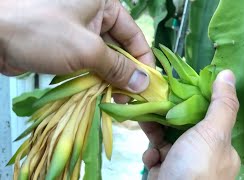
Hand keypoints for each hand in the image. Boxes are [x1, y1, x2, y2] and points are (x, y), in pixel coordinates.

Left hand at [0, 0, 153, 93]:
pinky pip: (89, 64)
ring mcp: (80, 31)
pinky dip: (96, 79)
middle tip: (132, 97)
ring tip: (117, 99)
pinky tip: (101, 95)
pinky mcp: (67, 46)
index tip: (148, 83)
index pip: (134, 34)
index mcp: (104, 4)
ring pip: (105, 59)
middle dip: (126, 73)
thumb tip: (142, 83)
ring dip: (111, 79)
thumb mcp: (86, 49)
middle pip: (121, 48)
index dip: (143, 60)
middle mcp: (94, 15)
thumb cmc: (40, 31)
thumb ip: (117, 67)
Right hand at [142, 70, 240, 179]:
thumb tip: (229, 73)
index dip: (191, 103)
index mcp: (220, 147)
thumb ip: (221, 105)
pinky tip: (151, 159)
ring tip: (145, 123)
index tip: (177, 90)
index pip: (206, 117)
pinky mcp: (164, 175)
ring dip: (154, 134)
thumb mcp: (213, 134)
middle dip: (166, 117)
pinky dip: (151, 155)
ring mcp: (182, 167)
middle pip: (183, 128)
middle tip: (153, 102)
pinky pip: (156, 158)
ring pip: (166, 142)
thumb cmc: (196, 169)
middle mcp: (202, 157)